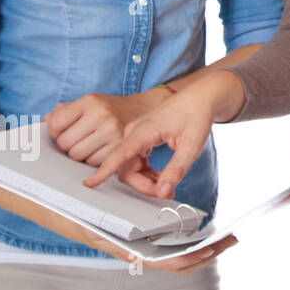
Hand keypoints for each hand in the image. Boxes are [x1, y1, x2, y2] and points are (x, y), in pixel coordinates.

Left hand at [46, 88, 172, 165]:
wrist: (144, 109)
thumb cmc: (110, 108)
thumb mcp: (89, 102)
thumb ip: (63, 112)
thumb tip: (41, 126)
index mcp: (90, 101)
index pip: (55, 124)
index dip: (54, 132)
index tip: (61, 131)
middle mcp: (102, 115)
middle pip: (65, 144)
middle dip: (67, 145)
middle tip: (77, 139)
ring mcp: (113, 132)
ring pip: (77, 156)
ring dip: (79, 154)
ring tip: (90, 144)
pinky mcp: (121, 147)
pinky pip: (93, 163)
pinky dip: (92, 160)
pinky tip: (100, 149)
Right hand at [83, 84, 217, 197]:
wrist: (200, 97)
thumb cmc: (196, 115)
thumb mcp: (192, 146)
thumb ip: (176, 170)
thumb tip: (162, 192)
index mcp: (144, 130)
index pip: (119, 155)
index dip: (104, 171)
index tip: (89, 183)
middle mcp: (133, 132)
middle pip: (126, 169)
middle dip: (144, 185)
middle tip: (167, 192)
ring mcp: (134, 135)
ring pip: (130, 168)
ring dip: (145, 180)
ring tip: (167, 183)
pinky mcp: (139, 139)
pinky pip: (134, 162)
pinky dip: (146, 173)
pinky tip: (161, 175)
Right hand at [88, 233, 239, 275]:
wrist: (79, 222)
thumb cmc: (90, 223)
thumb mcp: (104, 229)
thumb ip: (122, 238)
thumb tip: (141, 252)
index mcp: (139, 255)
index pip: (172, 262)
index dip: (193, 258)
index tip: (211, 248)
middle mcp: (148, 257)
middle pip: (186, 263)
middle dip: (211, 253)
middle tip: (233, 238)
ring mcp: (152, 252)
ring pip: (185, 258)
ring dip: (207, 249)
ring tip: (227, 236)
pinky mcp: (154, 245)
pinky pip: (179, 250)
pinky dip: (195, 244)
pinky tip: (205, 233)